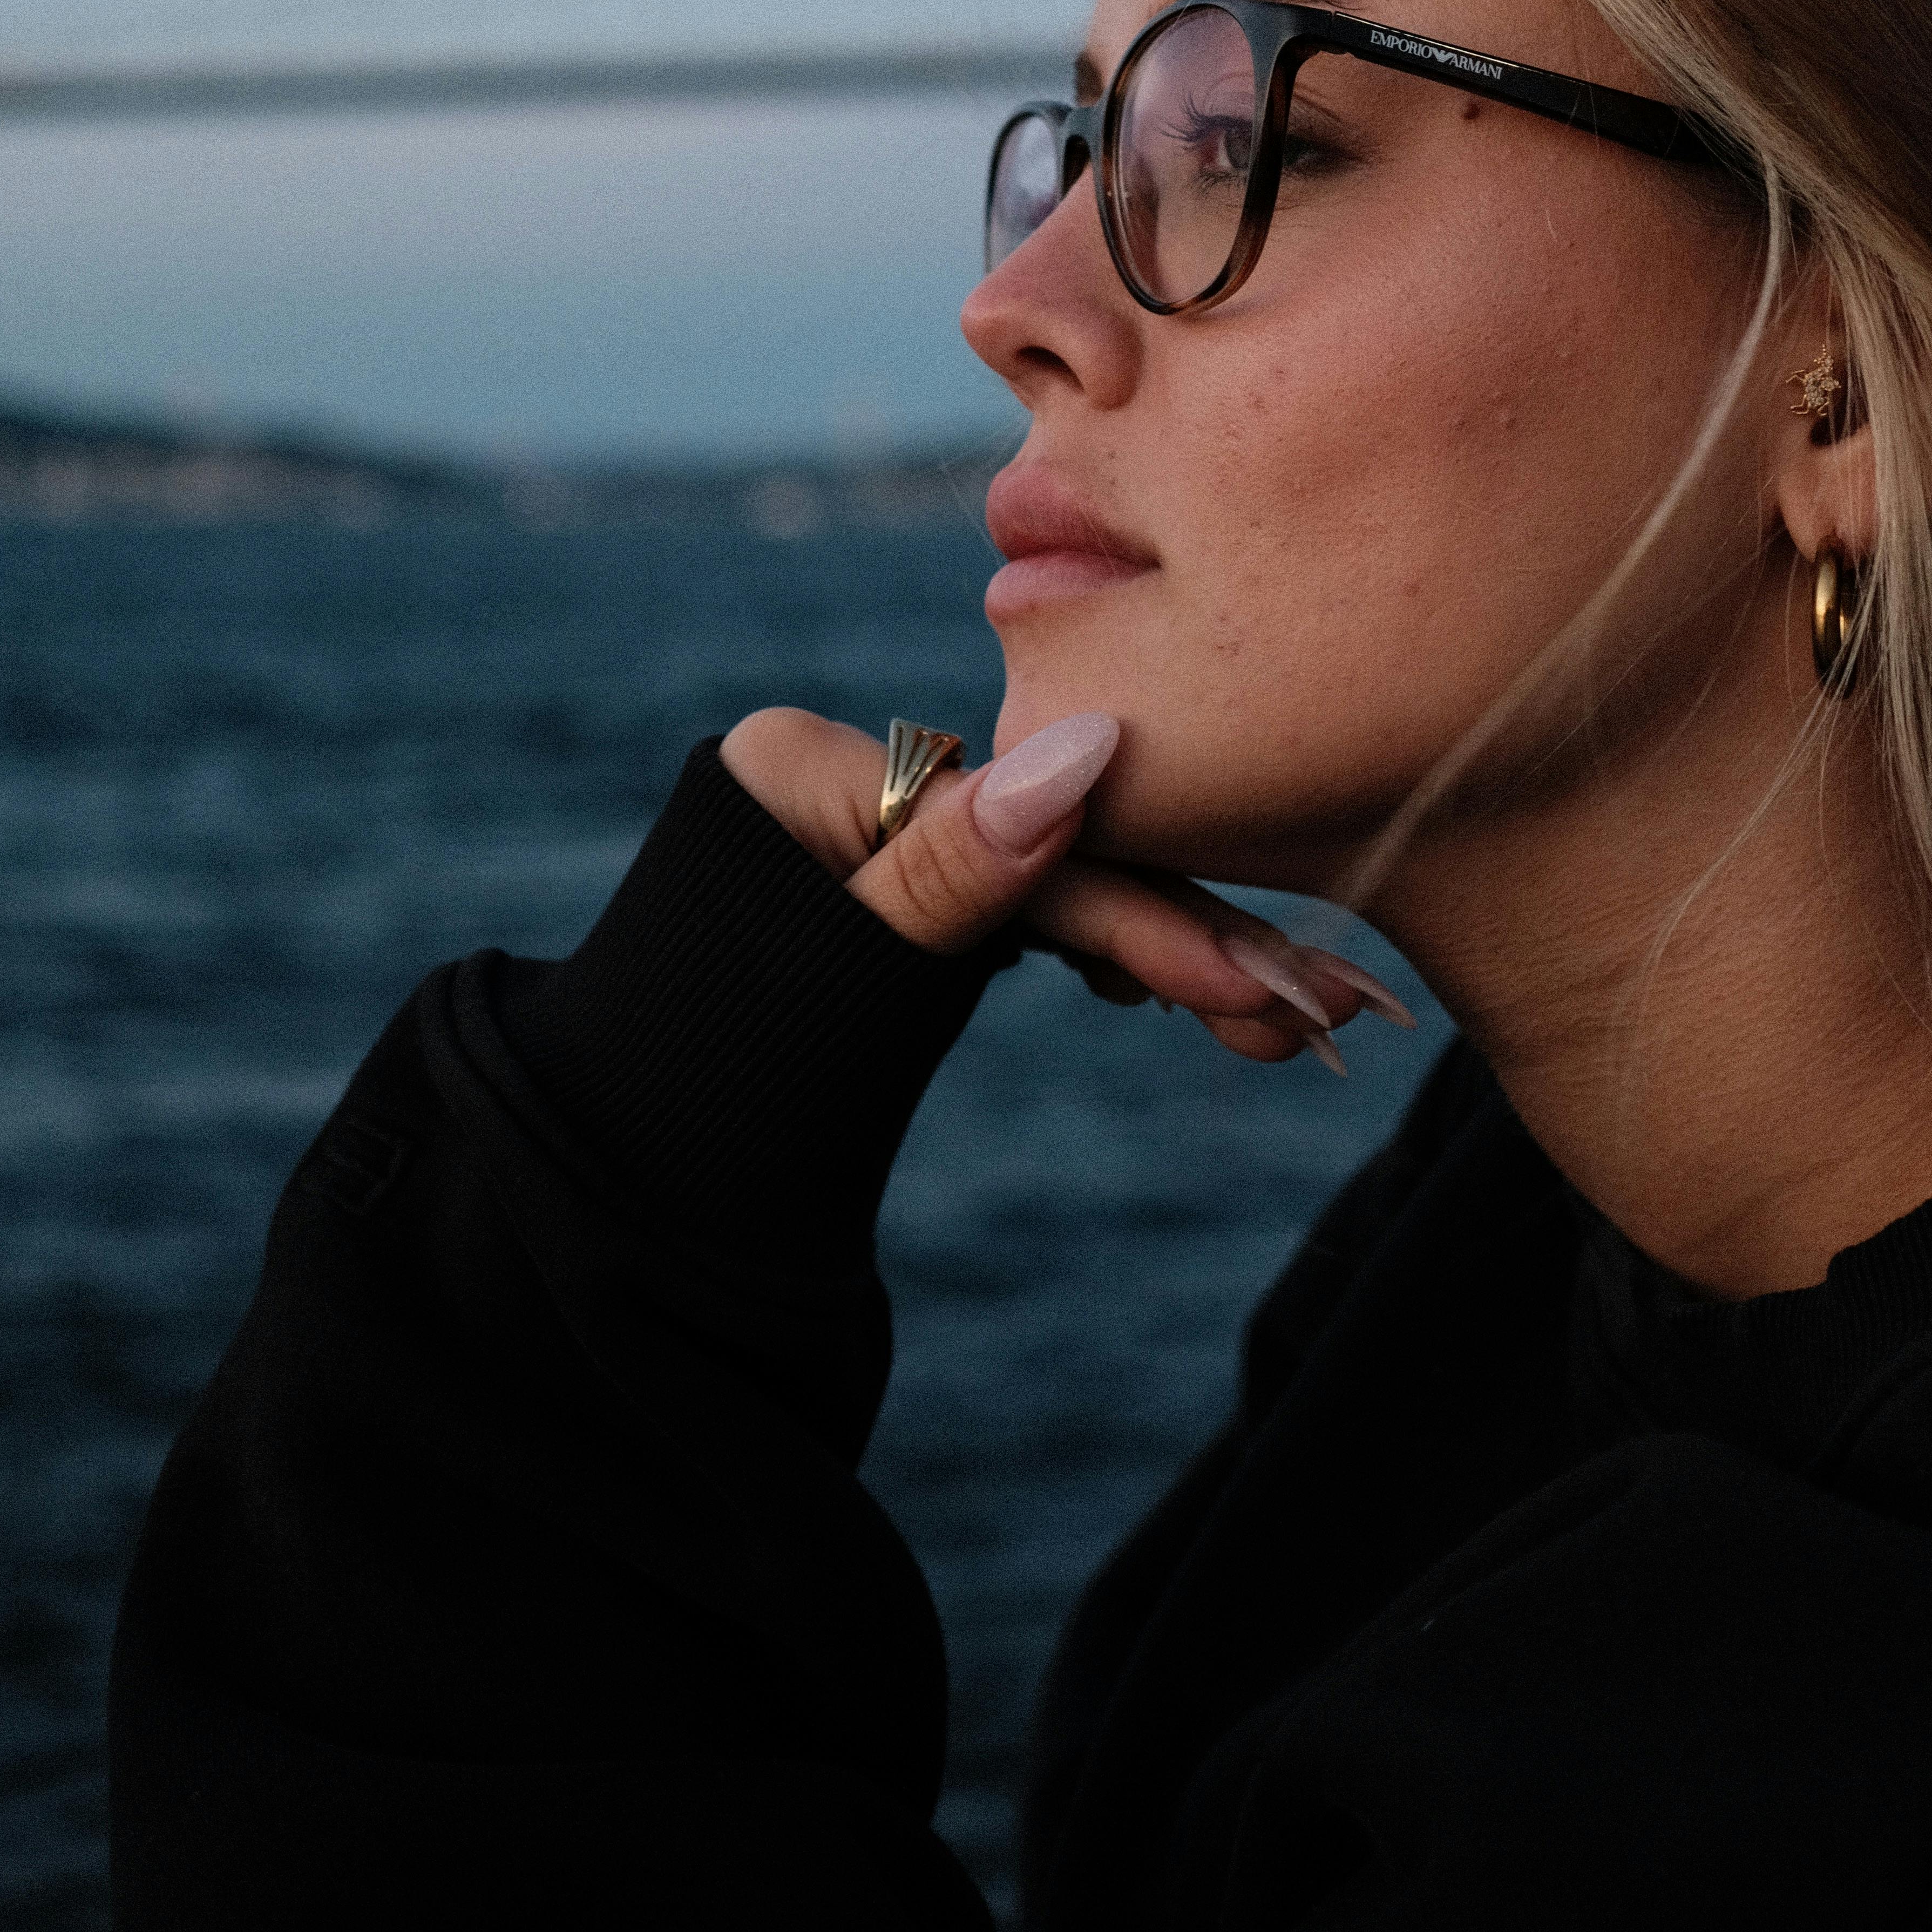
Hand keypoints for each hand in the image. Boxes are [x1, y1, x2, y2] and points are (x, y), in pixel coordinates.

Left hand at [718, 707, 1414, 1067]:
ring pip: (1055, 881)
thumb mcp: (836, 979)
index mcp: (804, 770)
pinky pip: (1022, 904)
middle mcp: (846, 781)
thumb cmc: (704, 1085)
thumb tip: (1085, 754)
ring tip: (1287, 1023)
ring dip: (1173, 952)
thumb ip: (952, 870)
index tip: (1266, 986)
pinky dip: (1106, 948)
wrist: (607, 1177)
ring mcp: (873, 834)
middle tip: (1325, 1012)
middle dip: (1194, 937)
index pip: (1024, 833)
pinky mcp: (892, 888)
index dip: (1153, 915)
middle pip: (1055, 847)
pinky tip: (1179, 990)